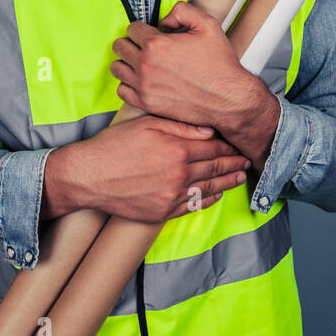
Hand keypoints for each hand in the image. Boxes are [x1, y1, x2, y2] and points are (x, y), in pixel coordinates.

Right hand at [42, 114, 252, 222]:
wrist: (89, 176)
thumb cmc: (114, 146)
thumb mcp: (147, 124)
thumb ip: (180, 126)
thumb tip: (209, 130)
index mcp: (178, 149)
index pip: (214, 146)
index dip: (228, 145)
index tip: (238, 143)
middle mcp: (180, 174)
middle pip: (216, 168)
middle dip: (234, 163)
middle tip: (246, 160)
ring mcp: (173, 195)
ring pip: (209, 188)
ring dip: (228, 182)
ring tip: (239, 177)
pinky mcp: (163, 211)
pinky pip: (193, 206)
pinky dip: (209, 200)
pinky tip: (217, 195)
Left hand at [109, 1, 280, 164]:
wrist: (228, 99)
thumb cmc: (220, 64)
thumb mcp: (208, 25)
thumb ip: (182, 11)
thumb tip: (164, 20)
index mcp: (157, 44)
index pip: (131, 29)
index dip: (142, 29)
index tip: (150, 34)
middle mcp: (145, 65)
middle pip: (120, 47)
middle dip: (131, 43)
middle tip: (144, 47)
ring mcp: (144, 86)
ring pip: (117, 68)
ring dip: (127, 63)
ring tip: (141, 63)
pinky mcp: (146, 104)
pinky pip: (122, 90)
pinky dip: (128, 84)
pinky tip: (142, 80)